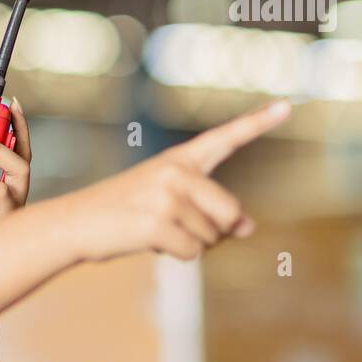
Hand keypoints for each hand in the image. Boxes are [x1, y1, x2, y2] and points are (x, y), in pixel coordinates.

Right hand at [61, 98, 291, 263]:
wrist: (73, 224)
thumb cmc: (123, 215)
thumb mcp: (169, 205)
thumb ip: (210, 211)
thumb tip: (249, 227)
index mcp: (179, 160)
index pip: (225, 138)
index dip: (258, 122)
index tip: (287, 105)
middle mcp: (175, 171)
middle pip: (230, 212)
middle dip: (213, 231)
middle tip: (175, 226)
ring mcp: (165, 195)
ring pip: (212, 237)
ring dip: (189, 244)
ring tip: (154, 230)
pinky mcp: (156, 222)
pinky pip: (193, 253)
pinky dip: (177, 256)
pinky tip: (149, 241)